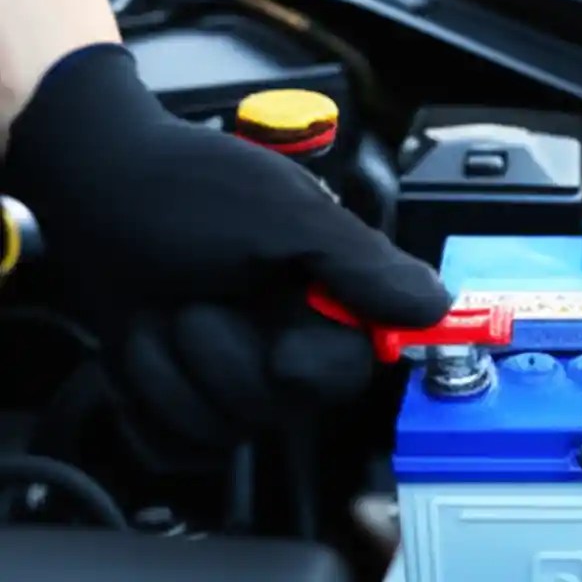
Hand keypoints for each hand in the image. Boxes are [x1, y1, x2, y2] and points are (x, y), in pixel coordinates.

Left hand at [3, 45, 450, 453]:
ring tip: (159, 308)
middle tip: (196, 294)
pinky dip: (142, 395)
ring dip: (166, 365)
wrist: (96, 187)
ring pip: (215, 429)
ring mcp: (230, 379)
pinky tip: (140, 343)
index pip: (347, 374)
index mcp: (327, 302)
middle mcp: (287, 345)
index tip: (280, 342)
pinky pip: (170, 444)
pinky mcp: (180, 405)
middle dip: (218, 354)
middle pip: (272, 410)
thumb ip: (360, 264)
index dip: (308, 366)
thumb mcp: (283, 215)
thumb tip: (437, 305)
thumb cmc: (185, 189)